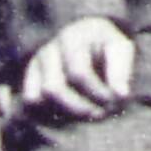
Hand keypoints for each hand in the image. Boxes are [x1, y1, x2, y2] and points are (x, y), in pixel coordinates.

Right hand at [20, 18, 138, 120]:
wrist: (86, 40)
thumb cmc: (104, 46)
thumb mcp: (119, 49)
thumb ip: (120, 70)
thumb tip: (121, 94)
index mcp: (72, 37)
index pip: (78, 74)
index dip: (97, 93)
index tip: (115, 102)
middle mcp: (48, 49)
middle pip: (53, 89)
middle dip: (80, 108)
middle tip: (101, 113)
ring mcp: (35, 65)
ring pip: (38, 97)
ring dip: (67, 113)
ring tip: (89, 113)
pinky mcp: (29, 79)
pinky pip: (30, 102)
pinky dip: (49, 113)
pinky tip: (71, 112)